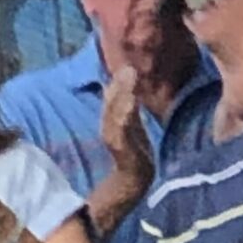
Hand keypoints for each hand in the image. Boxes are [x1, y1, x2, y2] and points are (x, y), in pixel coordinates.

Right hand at [99, 67, 154, 199]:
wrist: (134, 177)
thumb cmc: (133, 149)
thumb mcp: (129, 124)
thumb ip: (126, 107)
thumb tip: (121, 88)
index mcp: (111, 120)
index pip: (111, 98)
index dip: (117, 82)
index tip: (126, 64)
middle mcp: (108, 126)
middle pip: (111, 102)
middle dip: (119, 85)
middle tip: (128, 67)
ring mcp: (114, 137)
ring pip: (114, 112)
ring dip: (121, 95)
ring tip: (129, 80)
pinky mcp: (121, 146)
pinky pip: (122, 128)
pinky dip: (125, 114)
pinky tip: (132, 102)